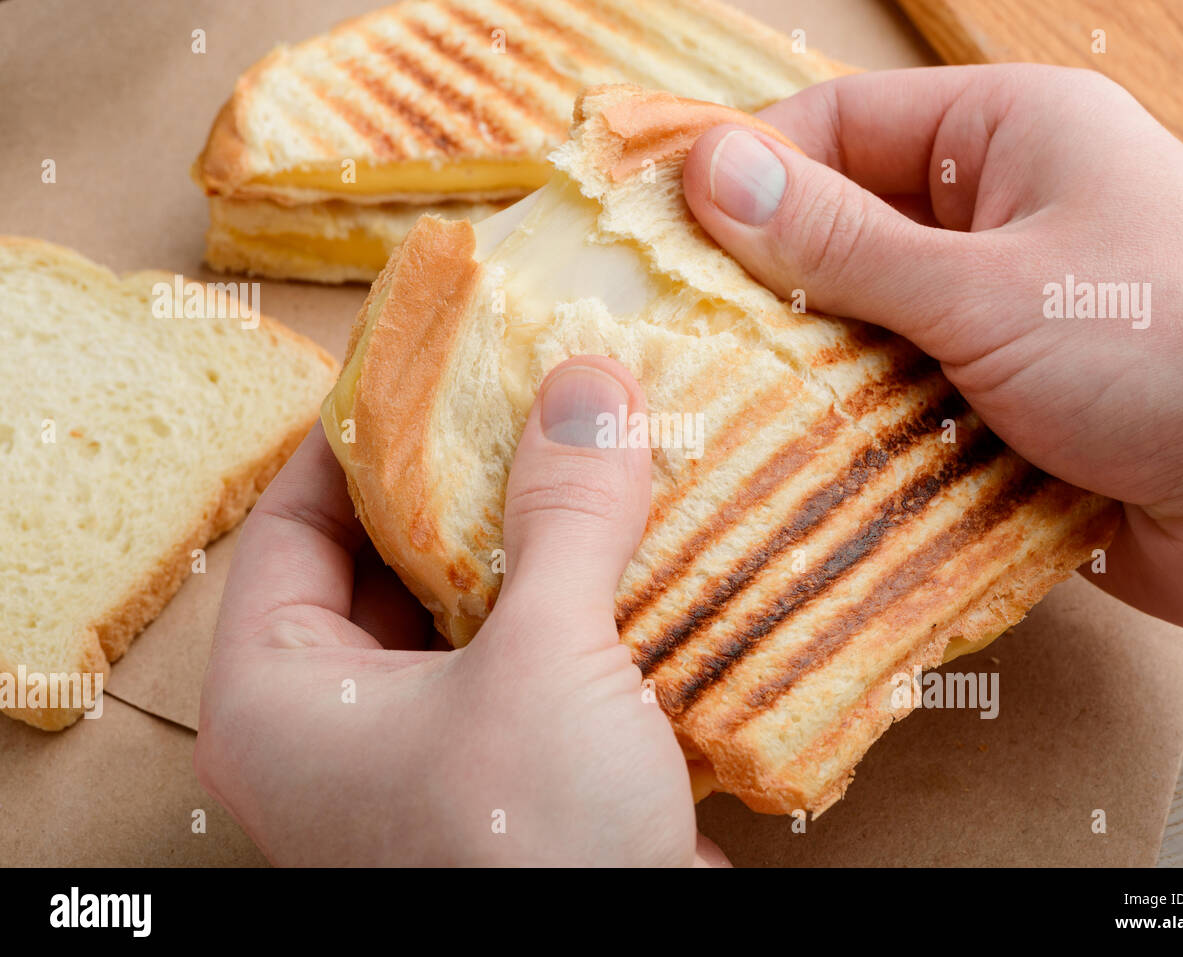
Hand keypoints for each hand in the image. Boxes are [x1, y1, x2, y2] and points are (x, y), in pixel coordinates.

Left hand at [196, 357, 727, 865]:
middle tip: (529, 396)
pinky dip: (569, 602)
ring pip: (462, 610)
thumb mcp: (544, 661)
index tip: (428, 360)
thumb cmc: (530, 846)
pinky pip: (521, 658)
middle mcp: (334, 727)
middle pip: (382, 560)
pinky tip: (630, 545)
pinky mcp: (500, 776)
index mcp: (280, 696)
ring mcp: (419, 757)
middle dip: (463, 480)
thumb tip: (588, 384)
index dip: (356, 433)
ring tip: (589, 452)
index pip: (289, 521)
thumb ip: (562, 515)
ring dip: (529, 539)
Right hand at [683, 65, 1182, 640]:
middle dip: (774, 291)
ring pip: (869, 332)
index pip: (841, 129)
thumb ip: (841, 240)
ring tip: (733, 413)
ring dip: (817, 376)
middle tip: (685, 344)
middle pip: (846, 234)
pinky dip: (863, 436)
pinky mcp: (1009, 408)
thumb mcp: (985, 286)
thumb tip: (709, 170)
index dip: (749, 174)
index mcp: (1009, 137)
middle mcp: (1004, 217)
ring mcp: (1007, 317)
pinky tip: (808, 466)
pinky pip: (906, 407)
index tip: (659, 238)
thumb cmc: (1169, 351)